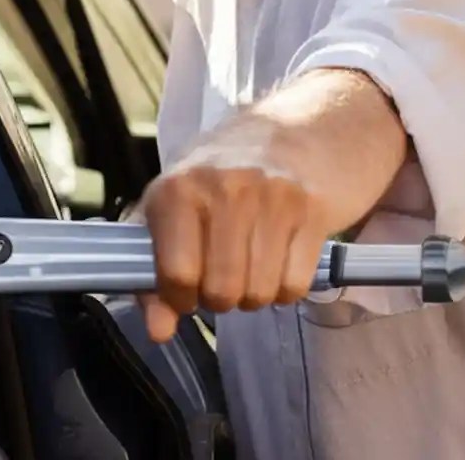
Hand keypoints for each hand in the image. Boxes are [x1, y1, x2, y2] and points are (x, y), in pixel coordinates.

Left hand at [138, 163, 332, 342]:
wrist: (286, 132)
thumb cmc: (214, 180)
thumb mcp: (168, 213)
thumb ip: (152, 275)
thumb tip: (158, 332)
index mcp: (178, 190)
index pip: (177, 275)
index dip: (178, 298)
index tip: (184, 289)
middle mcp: (225, 190)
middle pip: (222, 292)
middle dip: (219, 298)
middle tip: (220, 276)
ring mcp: (272, 197)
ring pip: (260, 294)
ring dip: (253, 295)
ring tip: (248, 267)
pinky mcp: (311, 210)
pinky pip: (295, 286)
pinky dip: (285, 288)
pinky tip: (276, 262)